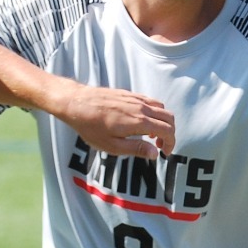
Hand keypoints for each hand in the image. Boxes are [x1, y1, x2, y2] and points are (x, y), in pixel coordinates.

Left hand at [46, 82, 176, 157]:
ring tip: (151, 135)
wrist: (76, 103)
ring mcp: (135, 99)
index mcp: (139, 122)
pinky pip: (150, 101)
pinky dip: (154, 112)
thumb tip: (155, 153)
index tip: (165, 152)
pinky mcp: (129, 94)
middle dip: (170, 133)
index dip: (171, 143)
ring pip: (161, 107)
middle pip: (168, 117)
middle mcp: (141, 108)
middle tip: (160, 145)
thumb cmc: (91, 127)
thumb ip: (136, 149)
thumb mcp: (112, 146)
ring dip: (162, 122)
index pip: (167, 130)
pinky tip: (141, 122)